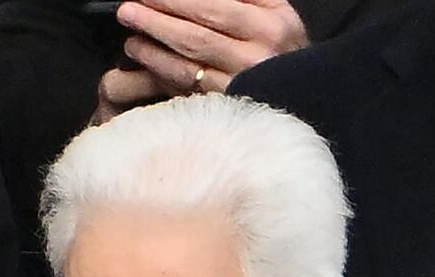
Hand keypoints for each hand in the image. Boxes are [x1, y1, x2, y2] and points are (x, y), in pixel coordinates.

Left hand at [94, 0, 308, 120]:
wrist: (305, 94)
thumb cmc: (281, 46)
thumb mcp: (274, 10)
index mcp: (271, 24)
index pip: (215, 8)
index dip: (178, 0)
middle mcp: (257, 57)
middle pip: (196, 37)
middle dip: (157, 21)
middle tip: (128, 10)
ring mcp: (240, 87)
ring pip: (187, 68)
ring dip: (152, 52)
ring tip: (131, 38)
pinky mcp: (225, 109)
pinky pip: (186, 90)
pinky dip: (163, 75)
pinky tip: (146, 63)